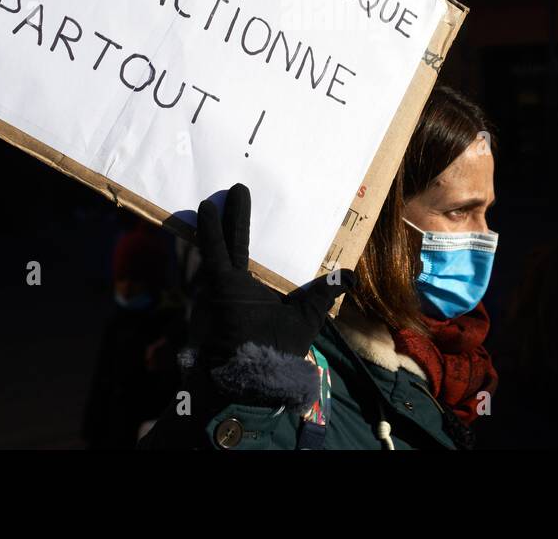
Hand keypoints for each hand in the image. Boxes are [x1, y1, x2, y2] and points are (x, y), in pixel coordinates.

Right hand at [191, 183, 353, 365]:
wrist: (257, 368)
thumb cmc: (282, 347)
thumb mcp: (309, 315)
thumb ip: (324, 293)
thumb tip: (350, 275)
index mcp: (263, 289)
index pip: (266, 255)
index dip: (269, 236)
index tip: (275, 213)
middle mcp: (245, 282)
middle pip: (243, 240)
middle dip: (242, 217)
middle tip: (243, 189)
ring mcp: (230, 281)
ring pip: (230, 240)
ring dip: (229, 216)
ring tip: (232, 189)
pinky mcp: (220, 282)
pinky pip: (214, 250)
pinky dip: (210, 229)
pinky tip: (207, 207)